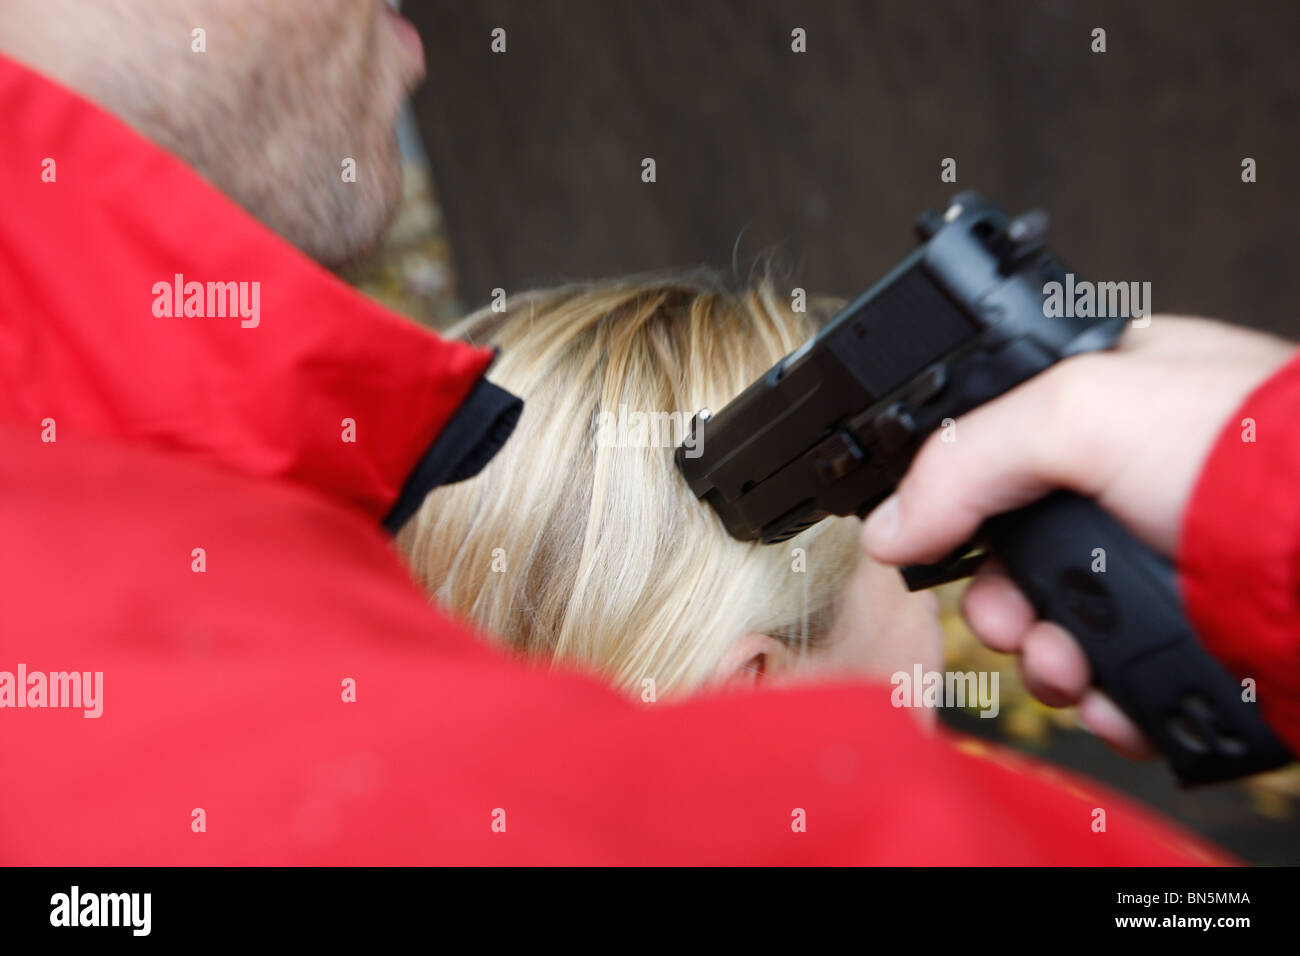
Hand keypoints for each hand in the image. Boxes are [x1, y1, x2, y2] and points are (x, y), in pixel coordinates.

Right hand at [862, 315, 1295, 756]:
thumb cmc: (1249, 453)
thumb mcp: (1077, 412)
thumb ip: (961, 459)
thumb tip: (887, 527)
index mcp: (1110, 404)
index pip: (997, 453)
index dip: (957, 503)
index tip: (934, 539)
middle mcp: (1133, 485)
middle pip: (1019, 554)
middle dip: (1002, 600)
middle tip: (1009, 618)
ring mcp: (1163, 564)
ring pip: (1060, 625)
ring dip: (1045, 657)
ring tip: (1066, 665)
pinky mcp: (1191, 635)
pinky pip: (1113, 676)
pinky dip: (1100, 695)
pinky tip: (1110, 690)